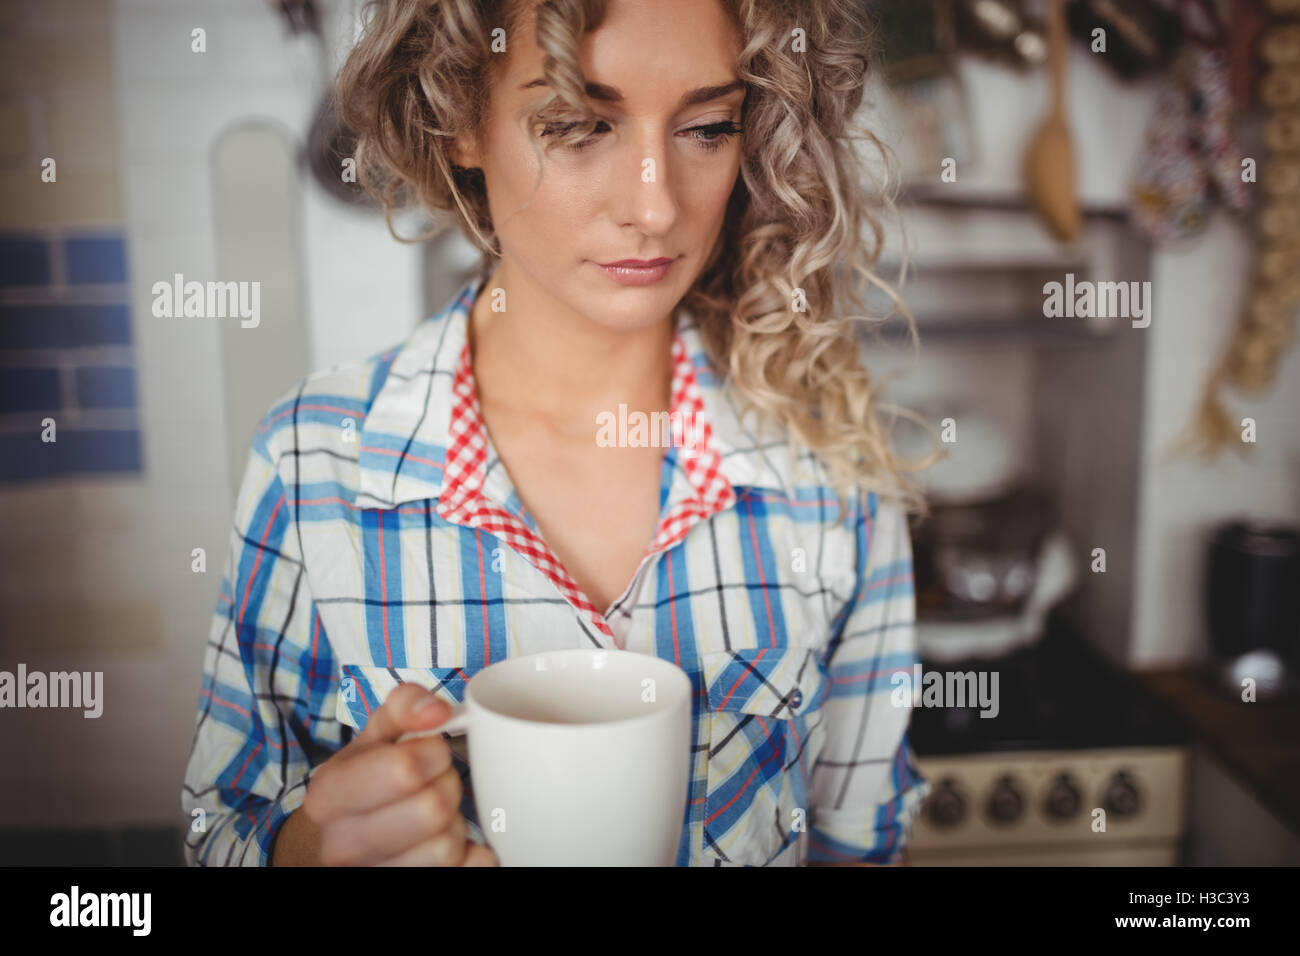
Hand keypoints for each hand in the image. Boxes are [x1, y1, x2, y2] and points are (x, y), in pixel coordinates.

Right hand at [296, 683, 497, 865]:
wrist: (345, 839)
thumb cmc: (367, 780)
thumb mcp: (376, 736)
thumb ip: (405, 707)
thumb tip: (436, 711)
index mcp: (328, 795)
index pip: (404, 770)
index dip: (433, 754)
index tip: (430, 753)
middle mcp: (341, 845)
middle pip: (432, 810)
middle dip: (446, 787)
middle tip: (435, 784)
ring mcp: (372, 875)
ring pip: (447, 849)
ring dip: (454, 825)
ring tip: (435, 816)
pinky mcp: (406, 892)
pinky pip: (467, 870)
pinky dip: (471, 854)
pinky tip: (450, 842)